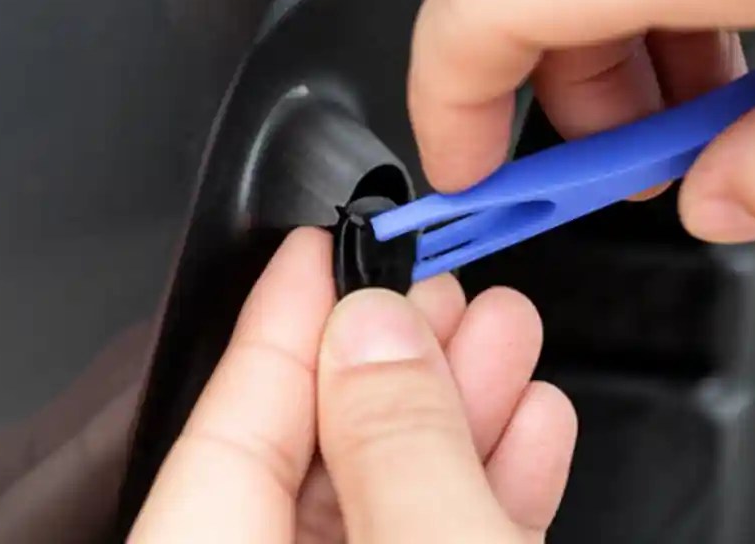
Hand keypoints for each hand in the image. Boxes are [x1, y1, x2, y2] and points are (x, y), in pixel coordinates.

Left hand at [128, 229, 576, 542]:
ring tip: (508, 336)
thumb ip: (398, 446)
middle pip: (310, 460)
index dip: (277, 326)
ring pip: (385, 507)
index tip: (315, 248)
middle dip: (392, 360)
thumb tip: (373, 333)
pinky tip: (532, 428)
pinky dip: (485, 495)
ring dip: (457, 417)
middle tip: (442, 286)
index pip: (223, 434)